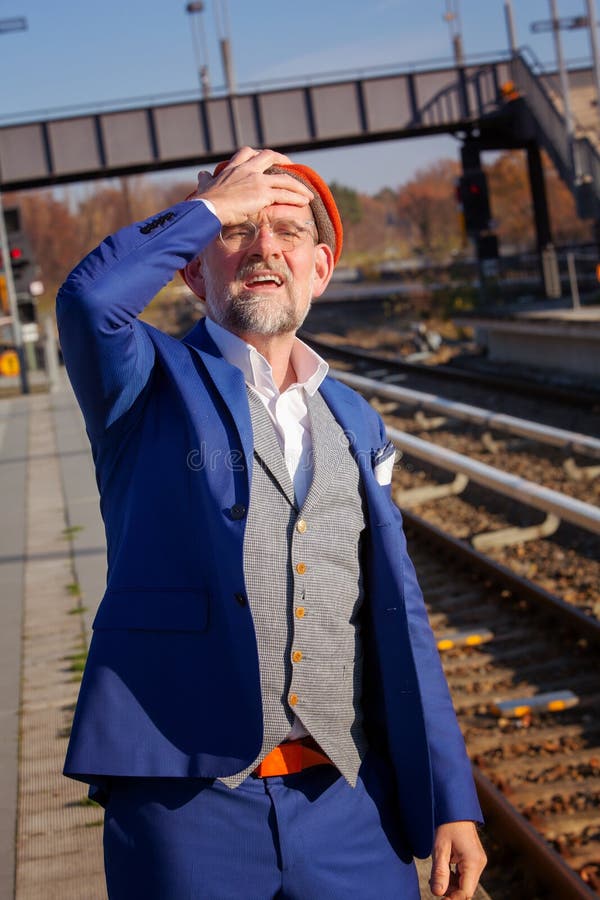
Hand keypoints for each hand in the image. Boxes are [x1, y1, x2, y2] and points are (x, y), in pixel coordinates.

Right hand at [187, 147, 312, 224]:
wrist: (209, 209)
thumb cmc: (206, 201)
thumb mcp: (205, 186)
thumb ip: (206, 179)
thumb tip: (201, 175)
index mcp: (234, 167)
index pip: (248, 152)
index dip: (259, 154)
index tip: (268, 160)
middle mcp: (248, 169)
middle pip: (270, 156)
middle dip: (283, 161)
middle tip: (292, 168)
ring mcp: (257, 180)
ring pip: (284, 179)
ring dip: (298, 186)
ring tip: (307, 194)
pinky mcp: (263, 193)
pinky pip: (285, 193)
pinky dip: (297, 197)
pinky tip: (304, 202)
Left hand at [429, 821, 486, 898]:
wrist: (454, 808)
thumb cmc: (446, 825)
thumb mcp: (440, 848)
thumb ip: (440, 872)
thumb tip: (438, 893)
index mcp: (473, 862)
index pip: (465, 892)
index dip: (453, 899)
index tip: (439, 897)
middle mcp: (479, 864)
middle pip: (466, 889)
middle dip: (450, 892)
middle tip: (434, 885)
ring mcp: (478, 862)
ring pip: (465, 884)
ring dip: (451, 885)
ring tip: (436, 876)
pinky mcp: (474, 859)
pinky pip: (465, 875)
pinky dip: (454, 877)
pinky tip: (443, 870)